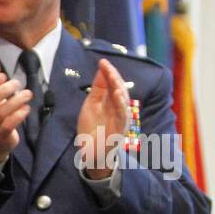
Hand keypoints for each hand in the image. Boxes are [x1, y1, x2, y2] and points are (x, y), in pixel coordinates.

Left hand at [75, 58, 130, 179]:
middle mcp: (118, 107)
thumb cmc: (92, 128)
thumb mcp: (91, 105)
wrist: (91, 151)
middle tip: (106, 66)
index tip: (102, 62)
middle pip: (118, 88)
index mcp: (111, 101)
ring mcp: (121, 117)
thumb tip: (101, 70)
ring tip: (112, 76)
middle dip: (113, 76)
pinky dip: (121, 104)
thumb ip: (97, 89)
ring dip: (118, 86)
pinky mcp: (121, 128)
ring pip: (122, 99)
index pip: (112, 83)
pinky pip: (123, 114)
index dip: (108, 72)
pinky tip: (118, 94)